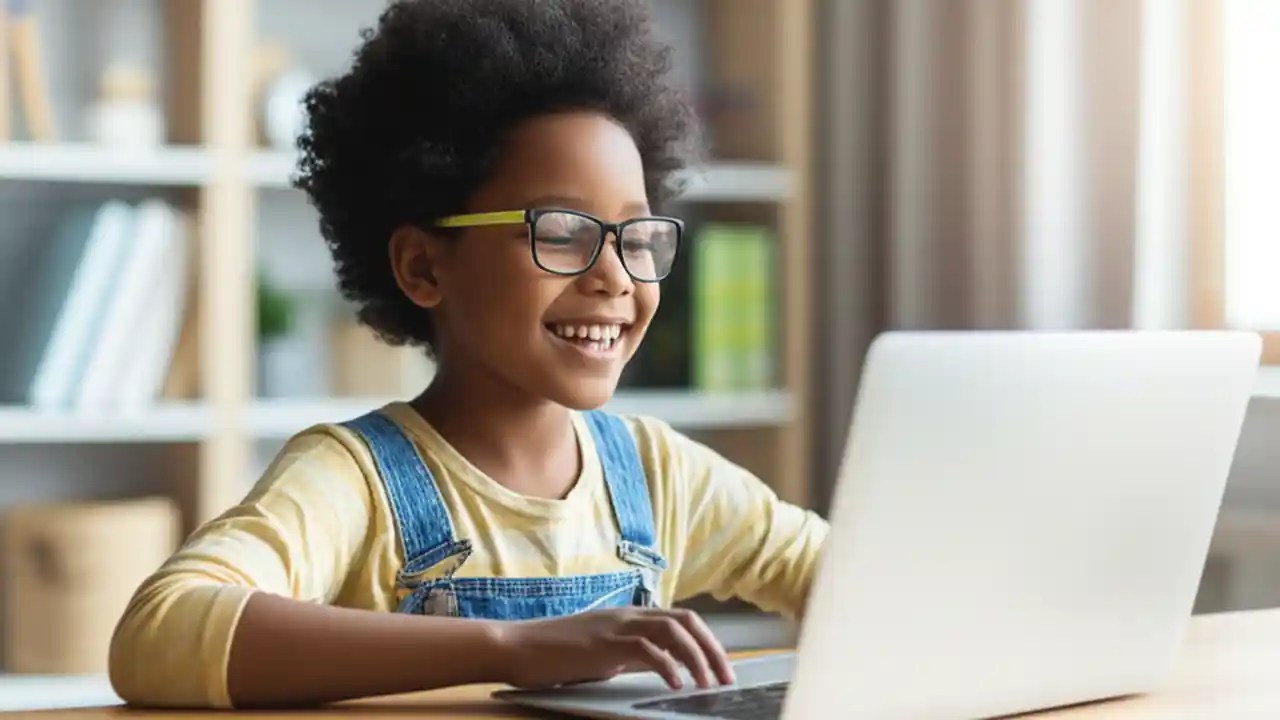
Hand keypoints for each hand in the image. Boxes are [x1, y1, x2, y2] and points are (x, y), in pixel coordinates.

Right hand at [495, 607, 736, 690]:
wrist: (517, 646)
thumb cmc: (555, 653)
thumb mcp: (603, 652)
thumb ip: (631, 653)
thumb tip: (661, 665)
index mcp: (630, 616)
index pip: (682, 620)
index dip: (707, 641)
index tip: (721, 667)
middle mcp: (629, 615)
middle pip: (686, 621)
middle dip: (712, 649)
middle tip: (726, 678)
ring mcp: (616, 626)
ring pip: (673, 630)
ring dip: (697, 657)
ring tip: (708, 684)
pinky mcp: (603, 643)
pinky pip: (646, 648)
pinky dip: (666, 665)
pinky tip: (675, 684)